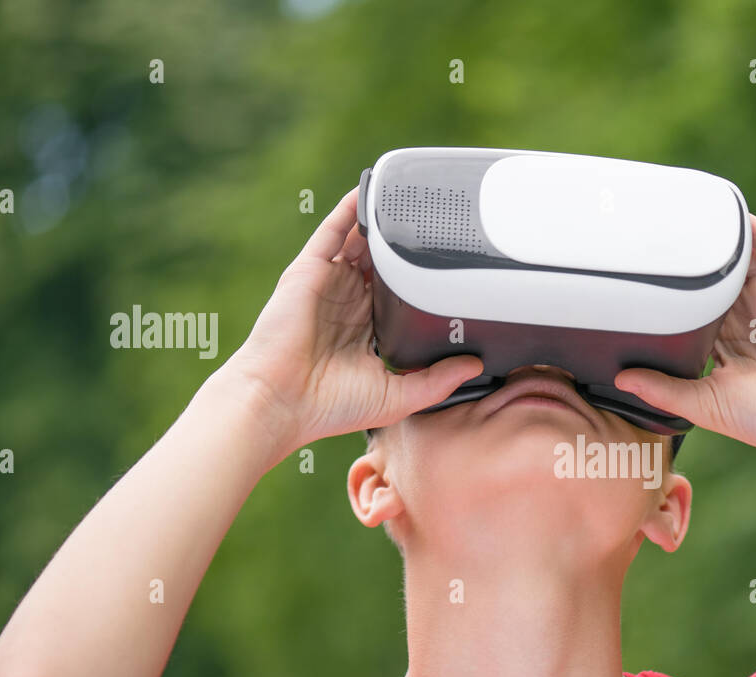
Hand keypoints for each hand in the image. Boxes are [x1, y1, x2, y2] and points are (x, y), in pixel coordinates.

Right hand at [218, 187, 483, 452]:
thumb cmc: (328, 406)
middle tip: (439, 224)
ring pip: (363, 242)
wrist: (280, 400)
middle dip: (407, 246)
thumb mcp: (398, 396)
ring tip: (415, 199)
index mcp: (367, 331)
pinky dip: (351, 209)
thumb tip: (475, 366)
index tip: (449, 268)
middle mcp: (348, 303)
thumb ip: (437, 381)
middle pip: (384, 263)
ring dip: (385, 222)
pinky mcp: (310, 269)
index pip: (401, 296)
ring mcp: (329, 283)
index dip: (422, 281)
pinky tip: (371, 190)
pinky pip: (334, 230)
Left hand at [614, 215, 755, 462]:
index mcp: (728, 348)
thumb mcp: (701, 404)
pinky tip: (732, 212)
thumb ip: (661, 389)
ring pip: (740, 262)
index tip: (641, 280)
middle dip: (691, 264)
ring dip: (718, 240)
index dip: (673, 298)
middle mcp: (750, 321)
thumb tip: (619, 379)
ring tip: (688, 214)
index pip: (694, 313)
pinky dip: (755, 231)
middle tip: (656, 236)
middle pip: (714, 283)